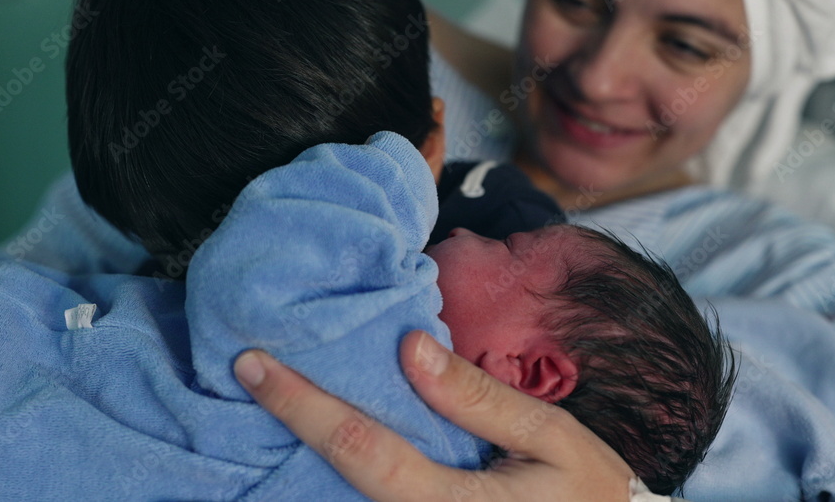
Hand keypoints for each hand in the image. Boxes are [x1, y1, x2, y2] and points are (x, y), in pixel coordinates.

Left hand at [234, 330, 635, 501]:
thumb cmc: (590, 495)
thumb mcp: (550, 438)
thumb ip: (478, 398)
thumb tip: (410, 348)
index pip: (360, 448)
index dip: (301, 405)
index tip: (252, 364)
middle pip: (331, 486)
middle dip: (284, 432)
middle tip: (244, 376)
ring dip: (297, 460)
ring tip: (268, 401)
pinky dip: (334, 480)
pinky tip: (322, 434)